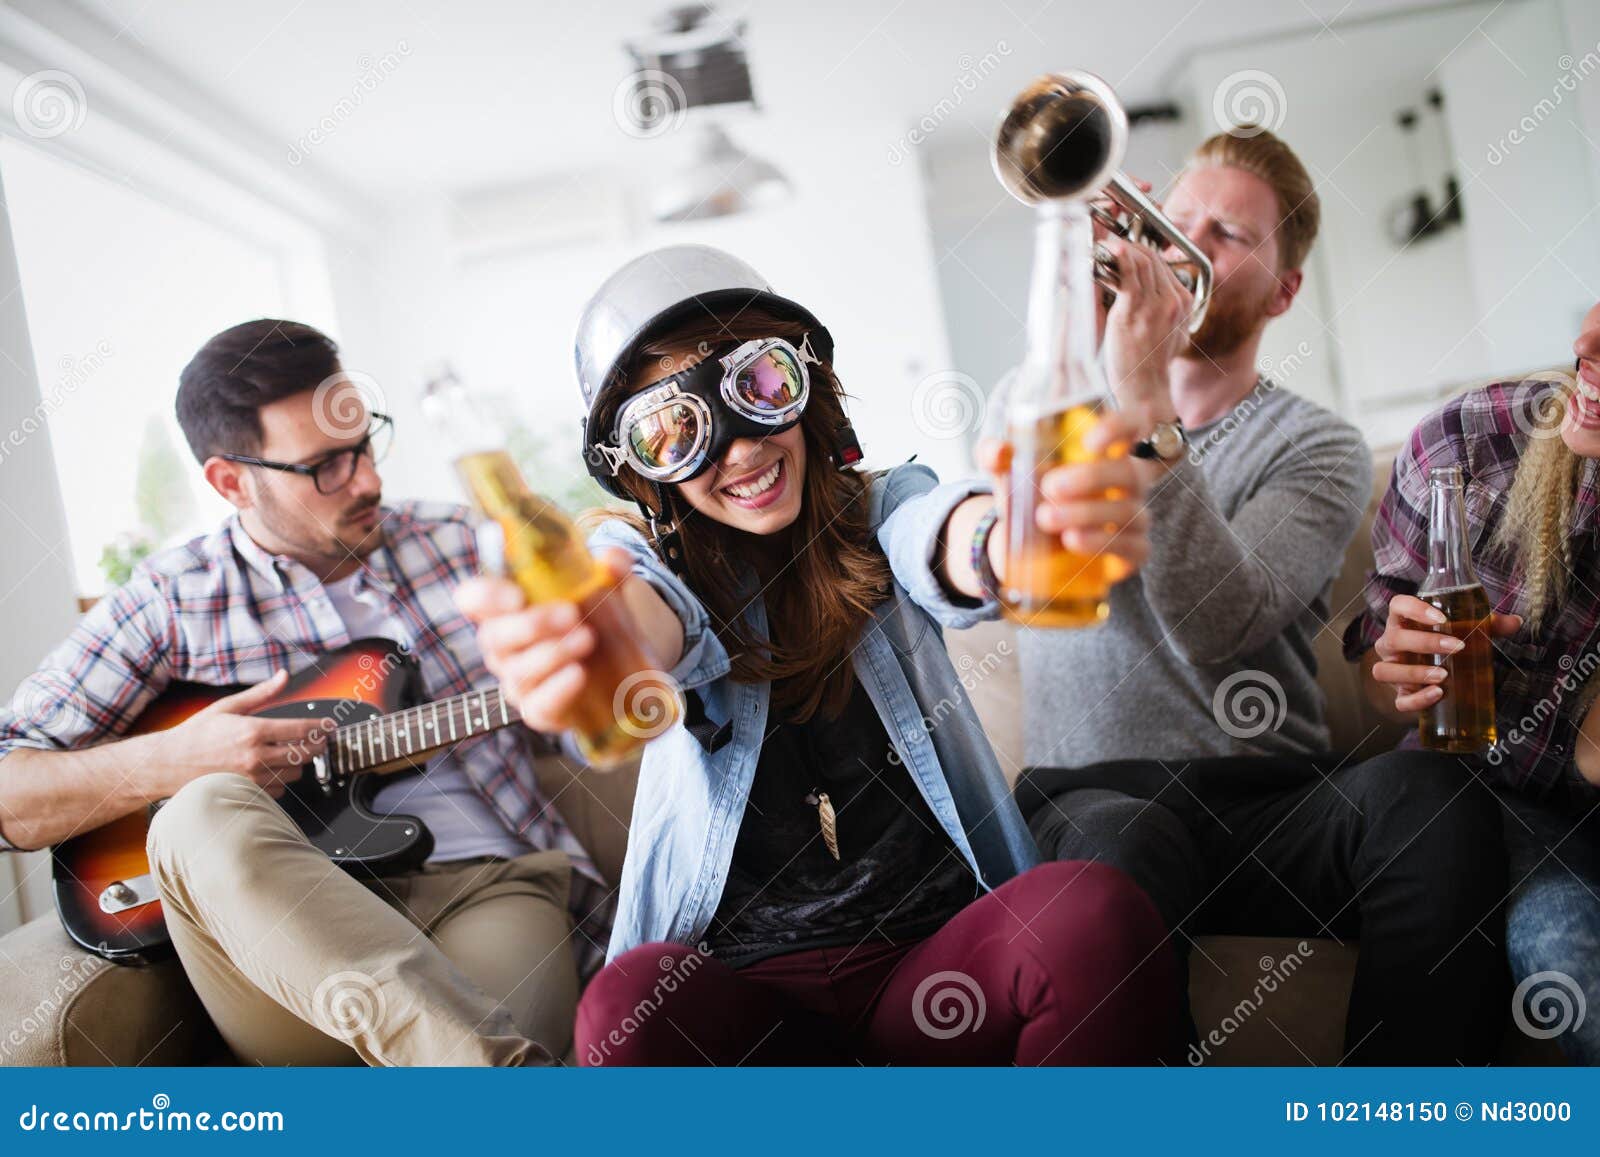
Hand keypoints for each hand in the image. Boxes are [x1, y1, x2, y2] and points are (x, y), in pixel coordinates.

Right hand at [152, 669, 330, 798]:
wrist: (169, 765)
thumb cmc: (196, 735)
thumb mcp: (228, 706)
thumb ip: (261, 693)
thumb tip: (283, 676)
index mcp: (253, 731)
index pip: (302, 730)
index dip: (322, 728)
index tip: (330, 726)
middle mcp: (256, 757)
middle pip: (305, 753)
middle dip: (317, 746)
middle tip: (320, 740)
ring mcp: (253, 779)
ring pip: (295, 773)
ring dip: (298, 763)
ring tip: (289, 753)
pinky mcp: (248, 794)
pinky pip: (279, 790)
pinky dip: (281, 780)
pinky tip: (272, 769)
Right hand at [456, 547, 631, 732]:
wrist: (622, 667)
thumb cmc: (597, 617)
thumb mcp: (607, 587)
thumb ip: (611, 567)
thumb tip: (613, 560)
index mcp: (507, 609)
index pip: (472, 598)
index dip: (485, 596)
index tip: (517, 595)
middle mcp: (504, 646)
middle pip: (494, 637)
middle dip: (532, 625)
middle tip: (572, 614)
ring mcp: (518, 680)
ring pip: (518, 671)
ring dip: (552, 653)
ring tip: (588, 638)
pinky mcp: (540, 710)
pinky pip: (537, 706)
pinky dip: (556, 690)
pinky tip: (578, 674)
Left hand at [975, 409, 1149, 579]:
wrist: (1024, 546)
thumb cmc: (1025, 496)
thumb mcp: (1004, 473)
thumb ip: (994, 454)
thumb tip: (1000, 450)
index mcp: (1104, 452)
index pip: (1132, 425)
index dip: (1120, 427)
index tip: (1089, 441)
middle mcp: (1126, 482)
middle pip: (1129, 473)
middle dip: (1091, 478)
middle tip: (1049, 486)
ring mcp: (1133, 517)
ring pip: (1127, 511)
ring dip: (1086, 513)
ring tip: (1045, 518)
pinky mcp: (1132, 551)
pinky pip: (1133, 547)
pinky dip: (1102, 543)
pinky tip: (1072, 540)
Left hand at [1101, 238, 1192, 405]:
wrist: (1146, 390)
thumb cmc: (1150, 365)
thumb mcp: (1171, 335)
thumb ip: (1167, 314)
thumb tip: (1154, 298)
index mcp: (1183, 303)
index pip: (1163, 265)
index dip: (1141, 253)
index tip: (1124, 249)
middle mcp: (1173, 300)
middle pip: (1153, 258)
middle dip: (1131, 246)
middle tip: (1110, 243)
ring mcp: (1156, 305)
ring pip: (1142, 261)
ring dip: (1122, 248)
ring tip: (1105, 245)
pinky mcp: (1135, 311)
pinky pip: (1129, 273)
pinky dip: (1118, 256)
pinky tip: (1108, 249)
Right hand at [1370, 594, 1520, 712]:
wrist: (1426, 677)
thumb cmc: (1442, 646)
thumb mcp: (1463, 632)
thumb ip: (1487, 626)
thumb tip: (1516, 622)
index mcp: (1404, 622)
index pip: (1398, 606)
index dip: (1414, 609)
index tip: (1441, 618)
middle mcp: (1391, 644)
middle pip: (1394, 639)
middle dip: (1425, 643)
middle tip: (1456, 648)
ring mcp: (1391, 670)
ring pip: (1386, 670)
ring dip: (1414, 673)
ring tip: (1443, 676)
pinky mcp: (1398, 695)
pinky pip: (1399, 700)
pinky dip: (1417, 699)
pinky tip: (1437, 695)